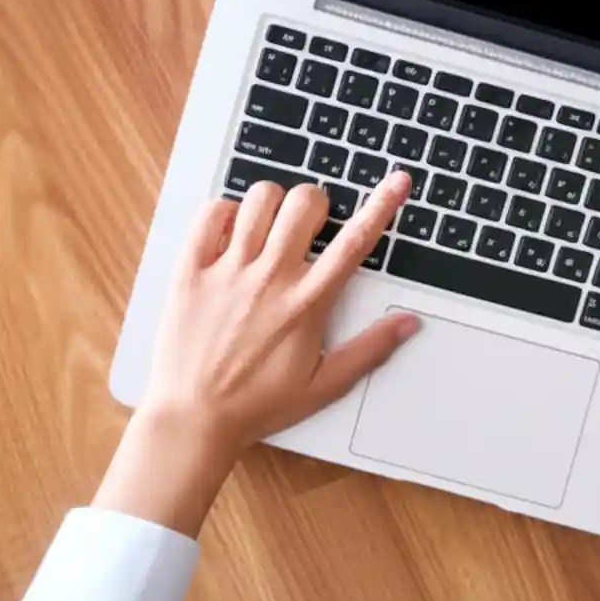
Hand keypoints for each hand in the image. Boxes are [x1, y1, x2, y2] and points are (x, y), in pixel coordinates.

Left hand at [93, 173, 417, 535]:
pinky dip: (224, 213)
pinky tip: (231, 235)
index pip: (354, 242)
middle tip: (310, 225)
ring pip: (259, 199)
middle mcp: (270, 278)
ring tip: (269, 228)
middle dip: (316, 203)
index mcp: (307, 304)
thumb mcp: (324, 384)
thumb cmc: (258, 404)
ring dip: (272, 204)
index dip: (382, 206)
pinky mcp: (191, 270)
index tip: (398, 182)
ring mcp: (228, 270)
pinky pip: (210, 214)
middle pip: (305, 202)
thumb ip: (370, 349)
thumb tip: (408, 323)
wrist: (193, 417)